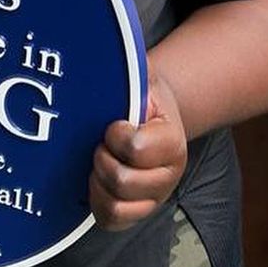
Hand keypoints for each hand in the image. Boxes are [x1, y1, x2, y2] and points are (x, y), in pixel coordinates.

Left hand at [89, 72, 187, 231]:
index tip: (113, 122)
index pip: (137, 149)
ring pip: (116, 206)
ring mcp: (152, 197)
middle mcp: (168, 174)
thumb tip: (100, 46)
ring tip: (98, 160)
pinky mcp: (136, 211)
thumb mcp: (142, 74)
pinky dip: (97, 201)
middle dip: (103, 158)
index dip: (116, 134)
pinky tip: (95, 179)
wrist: (149, 114)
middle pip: (124, 182)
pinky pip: (111, 220)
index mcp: (172, 140)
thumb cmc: (141, 92)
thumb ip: (132, 68)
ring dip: (98, 181)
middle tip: (101, 141)